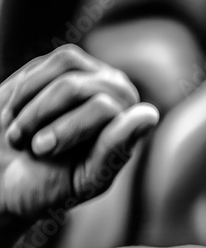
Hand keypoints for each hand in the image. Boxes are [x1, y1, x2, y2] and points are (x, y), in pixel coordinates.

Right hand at [0, 44, 157, 221]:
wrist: (10, 179)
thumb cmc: (52, 184)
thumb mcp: (85, 179)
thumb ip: (116, 150)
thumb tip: (149, 115)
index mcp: (131, 126)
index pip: (104, 109)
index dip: (67, 129)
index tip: (44, 152)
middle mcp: (121, 96)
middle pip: (80, 89)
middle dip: (45, 116)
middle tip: (28, 144)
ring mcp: (96, 77)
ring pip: (65, 70)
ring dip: (34, 104)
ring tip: (22, 131)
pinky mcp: (69, 65)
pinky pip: (45, 64)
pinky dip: (25, 91)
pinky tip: (18, 113)